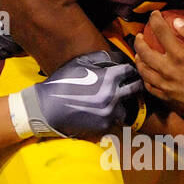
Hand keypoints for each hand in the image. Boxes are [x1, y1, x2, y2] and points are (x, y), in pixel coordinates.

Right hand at [10, 51, 141, 138]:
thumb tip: (115, 58)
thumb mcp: (80, 63)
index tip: (131, 72)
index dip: (131, 70)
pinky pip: (114, 120)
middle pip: (135, 89)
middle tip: (134, 85)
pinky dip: (111, 117)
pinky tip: (102, 113)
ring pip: (126, 108)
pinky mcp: (104, 125)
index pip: (129, 71)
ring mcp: (110, 112)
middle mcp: (113, 95)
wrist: (48, 107)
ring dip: (122, 105)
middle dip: (135, 85)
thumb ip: (100, 59)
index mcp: (109, 78)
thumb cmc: (62, 83)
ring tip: (114, 102)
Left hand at [133, 12, 183, 121]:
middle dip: (139, 41)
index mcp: (179, 56)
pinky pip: (150, 87)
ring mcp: (165, 86)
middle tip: (139, 36)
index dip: (155, 20)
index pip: (161, 32)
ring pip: (144, 71)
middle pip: (145, 52)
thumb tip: (177, 21)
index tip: (154, 15)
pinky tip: (147, 74)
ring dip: (139, 60)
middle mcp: (168, 70)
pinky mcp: (167, 98)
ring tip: (139, 54)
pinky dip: (145, 78)